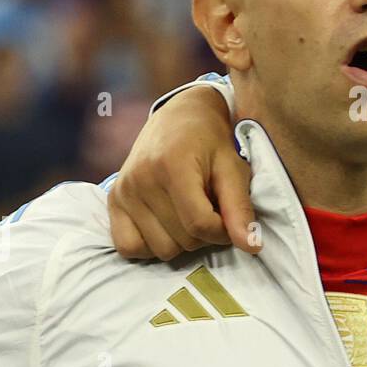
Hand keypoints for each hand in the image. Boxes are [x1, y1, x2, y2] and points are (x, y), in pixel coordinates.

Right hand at [108, 84, 258, 260]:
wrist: (177, 117)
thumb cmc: (210, 142)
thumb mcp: (232, 168)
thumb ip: (239, 208)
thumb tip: (252, 246)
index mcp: (172, 166)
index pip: (199, 224)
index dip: (222, 232)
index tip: (229, 220)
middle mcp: (141, 180)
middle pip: (181, 241)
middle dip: (202, 235)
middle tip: (207, 211)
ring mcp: (123, 191)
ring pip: (160, 250)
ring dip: (179, 242)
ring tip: (186, 215)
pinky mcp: (113, 201)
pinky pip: (129, 247)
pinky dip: (149, 246)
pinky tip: (163, 226)